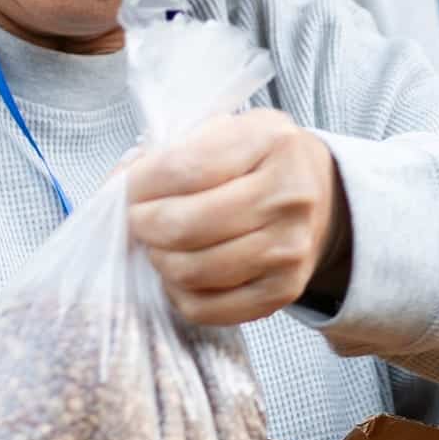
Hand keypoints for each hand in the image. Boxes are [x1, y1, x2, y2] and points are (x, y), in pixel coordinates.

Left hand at [126, 110, 350, 325]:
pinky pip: (207, 308)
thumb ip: (172, 150)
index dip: (139, 184)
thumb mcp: (226, 130)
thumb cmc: (258, 161)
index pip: (182, 170)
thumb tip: (117, 185)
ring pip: (191, 271)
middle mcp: (288, 196)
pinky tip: (182, 271)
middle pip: (184, 226)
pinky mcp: (283, 291)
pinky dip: (179, 294)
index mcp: (270, 141)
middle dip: (143, 225)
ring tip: (160, 243)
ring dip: (159, 259)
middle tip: (138, 219)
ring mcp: (290, 249)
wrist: (321, 198)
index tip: (128, 187)